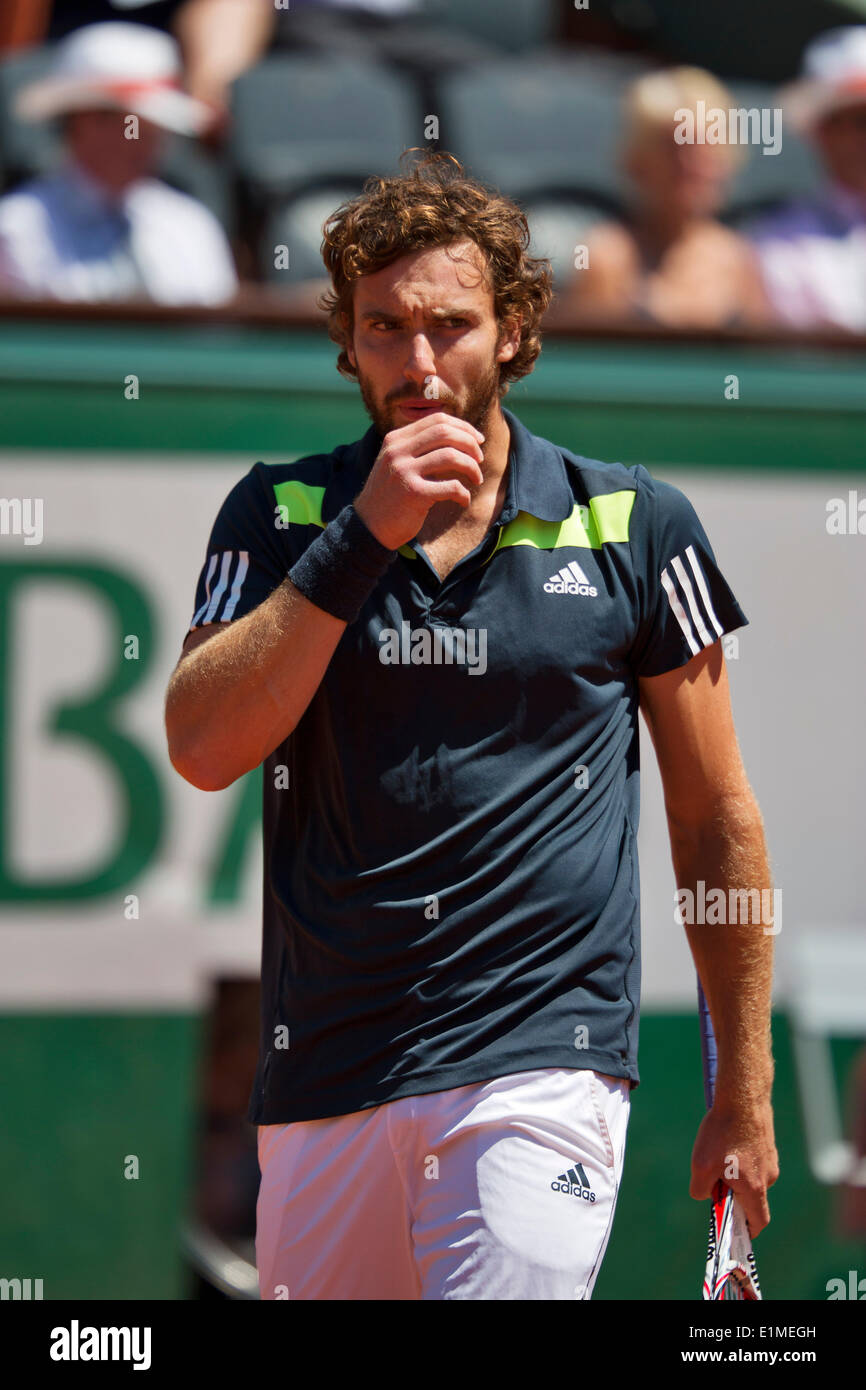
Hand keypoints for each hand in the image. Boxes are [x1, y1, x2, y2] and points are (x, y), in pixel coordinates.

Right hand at [353, 412, 484, 550]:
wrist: (369, 526)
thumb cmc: (391, 495)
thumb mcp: (397, 462)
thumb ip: (419, 448)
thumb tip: (460, 437)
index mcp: (396, 439)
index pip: (437, 420)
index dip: (463, 427)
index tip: (477, 440)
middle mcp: (398, 451)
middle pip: (445, 433)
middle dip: (470, 444)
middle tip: (479, 460)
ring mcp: (404, 472)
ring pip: (451, 456)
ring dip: (472, 468)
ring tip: (476, 479)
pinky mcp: (413, 494)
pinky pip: (451, 487)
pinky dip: (464, 493)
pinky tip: (463, 500)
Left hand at [690, 1098, 778, 1236]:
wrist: (743, 1096)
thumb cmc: (722, 1132)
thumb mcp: (701, 1165)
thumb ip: (700, 1190)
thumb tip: (704, 1195)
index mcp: (756, 1188)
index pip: (759, 1221)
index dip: (747, 1229)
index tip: (733, 1227)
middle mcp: (769, 1176)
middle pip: (752, 1198)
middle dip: (733, 1195)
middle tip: (714, 1181)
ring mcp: (771, 1159)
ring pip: (751, 1176)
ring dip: (734, 1173)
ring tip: (717, 1153)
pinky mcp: (768, 1144)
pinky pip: (753, 1160)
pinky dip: (739, 1158)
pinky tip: (725, 1140)